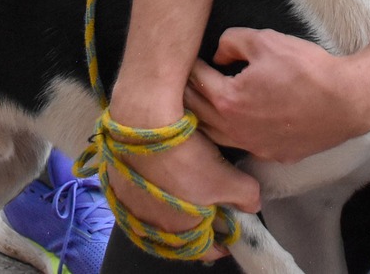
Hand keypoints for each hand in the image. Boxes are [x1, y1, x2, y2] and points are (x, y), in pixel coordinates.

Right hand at [105, 87, 260, 250]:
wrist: (142, 121)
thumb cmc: (187, 158)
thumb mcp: (229, 179)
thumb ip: (247, 196)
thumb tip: (252, 203)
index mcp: (179, 232)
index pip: (207, 249)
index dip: (223, 239)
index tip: (232, 227)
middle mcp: (151, 226)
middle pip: (181, 230)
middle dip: (198, 219)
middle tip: (212, 200)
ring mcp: (130, 205)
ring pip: (159, 210)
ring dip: (175, 201)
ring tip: (188, 180)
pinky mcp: (117, 182)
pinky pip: (142, 192)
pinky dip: (155, 185)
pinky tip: (165, 166)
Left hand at [186, 29, 369, 164]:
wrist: (347, 100)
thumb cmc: (306, 69)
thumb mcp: (265, 40)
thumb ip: (231, 42)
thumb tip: (219, 55)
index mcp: (227, 101)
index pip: (195, 82)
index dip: (189, 67)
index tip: (185, 58)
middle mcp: (235, 131)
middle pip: (198, 113)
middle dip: (189, 94)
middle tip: (184, 79)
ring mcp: (255, 147)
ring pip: (217, 136)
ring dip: (206, 119)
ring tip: (203, 102)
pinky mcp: (274, 154)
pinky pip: (244, 144)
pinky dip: (233, 132)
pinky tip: (238, 120)